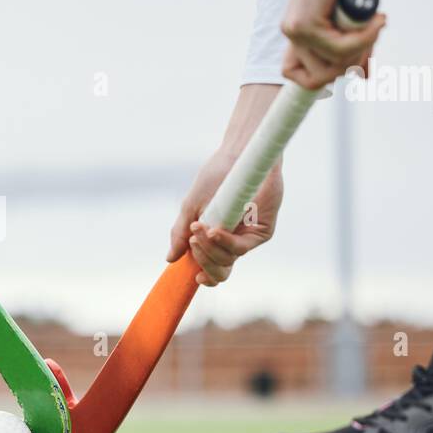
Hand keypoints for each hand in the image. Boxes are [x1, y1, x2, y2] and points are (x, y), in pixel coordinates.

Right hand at [168, 151, 283, 287]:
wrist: (238, 155)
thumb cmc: (215, 177)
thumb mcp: (191, 207)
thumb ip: (181, 233)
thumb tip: (170, 259)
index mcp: (216, 240)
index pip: (213, 268)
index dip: (205, 276)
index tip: (194, 277)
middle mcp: (234, 242)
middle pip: (221, 270)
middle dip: (202, 260)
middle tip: (192, 241)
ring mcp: (248, 237)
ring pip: (228, 260)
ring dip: (209, 248)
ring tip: (199, 228)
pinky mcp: (262, 230)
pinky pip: (241, 247)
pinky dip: (224, 241)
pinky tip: (213, 230)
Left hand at [280, 0, 384, 89]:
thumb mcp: (356, 20)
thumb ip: (356, 47)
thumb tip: (363, 77)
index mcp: (300, 37)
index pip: (299, 77)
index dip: (327, 76)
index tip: (356, 62)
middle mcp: (293, 36)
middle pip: (320, 79)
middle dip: (354, 62)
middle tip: (373, 34)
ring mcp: (295, 31)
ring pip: (333, 64)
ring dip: (363, 47)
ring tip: (376, 22)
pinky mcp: (303, 24)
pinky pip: (338, 48)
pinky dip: (364, 37)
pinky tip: (375, 19)